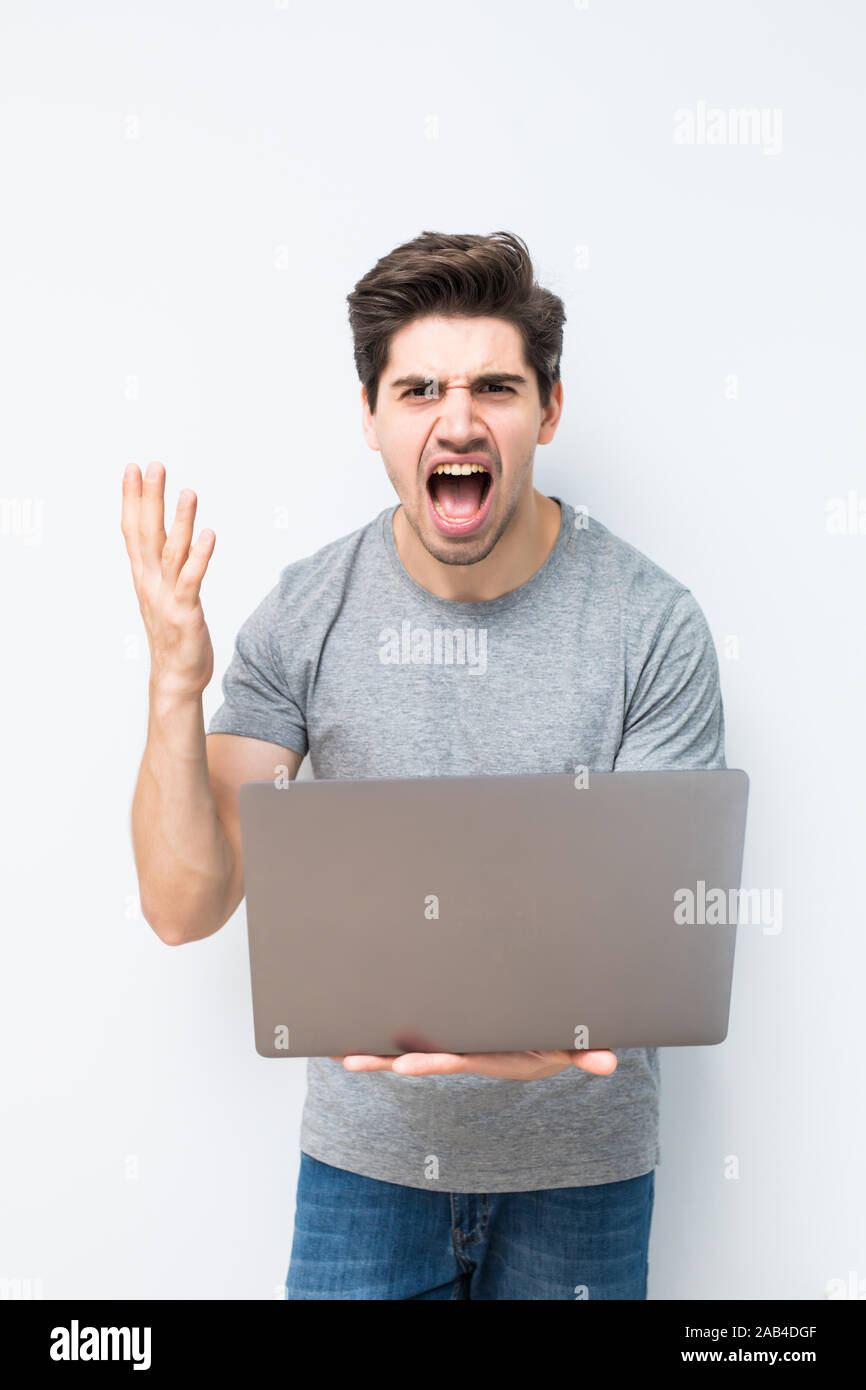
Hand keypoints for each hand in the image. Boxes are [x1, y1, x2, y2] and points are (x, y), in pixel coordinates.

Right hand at [121, 462, 215, 698]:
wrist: (175, 678)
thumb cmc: (173, 634)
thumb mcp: (162, 593)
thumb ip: (164, 565)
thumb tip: (166, 538)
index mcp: (143, 576)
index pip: (133, 530)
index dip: (132, 498)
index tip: (132, 468)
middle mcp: (150, 583)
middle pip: (147, 533)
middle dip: (149, 498)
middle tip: (152, 465)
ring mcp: (166, 597)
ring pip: (171, 552)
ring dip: (179, 521)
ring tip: (187, 491)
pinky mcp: (185, 613)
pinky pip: (192, 580)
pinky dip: (200, 557)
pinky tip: (208, 534)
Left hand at [329, 1049, 617, 1079]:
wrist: (548, 1037)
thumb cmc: (558, 1035)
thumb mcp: (573, 1043)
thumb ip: (587, 1052)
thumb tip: (608, 1062)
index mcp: (492, 1054)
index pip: (458, 1059)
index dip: (430, 1062)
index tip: (403, 1065)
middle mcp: (467, 1052)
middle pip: (421, 1058)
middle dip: (385, 1060)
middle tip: (349, 1059)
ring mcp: (458, 1043)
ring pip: (411, 1049)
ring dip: (376, 1050)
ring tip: (337, 1050)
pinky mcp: (452, 1032)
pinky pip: (415, 1035)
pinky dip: (386, 1037)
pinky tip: (354, 1033)